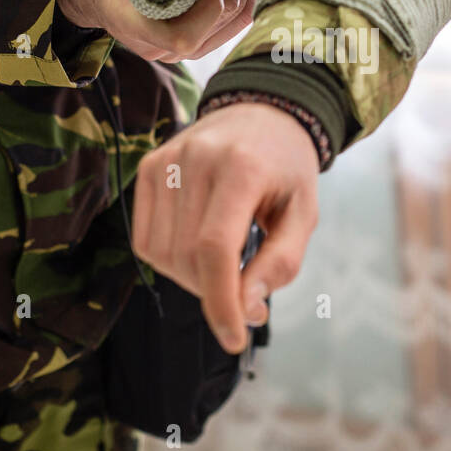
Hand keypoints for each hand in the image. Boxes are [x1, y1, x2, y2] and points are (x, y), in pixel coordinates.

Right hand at [132, 103, 320, 352]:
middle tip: (245, 293)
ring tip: (226, 263)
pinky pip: (146, 239)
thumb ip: (280, 263)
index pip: (214, 249)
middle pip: (188, 257)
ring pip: (163, 254)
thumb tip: (246, 308)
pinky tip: (199, 249)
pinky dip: (170, 260)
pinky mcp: (148, 167)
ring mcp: (165, 161)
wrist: (264, 112)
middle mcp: (194, 159)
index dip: (220, 302)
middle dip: (215, 292)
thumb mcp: (304, 214)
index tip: (233, 338)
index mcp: (241, 168)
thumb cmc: (287, 168)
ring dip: (193, 279)